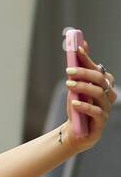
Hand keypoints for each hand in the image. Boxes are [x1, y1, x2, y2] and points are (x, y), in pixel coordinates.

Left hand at [62, 37, 114, 152]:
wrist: (75, 131)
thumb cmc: (77, 106)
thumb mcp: (76, 87)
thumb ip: (80, 69)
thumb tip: (81, 45)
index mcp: (104, 85)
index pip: (98, 69)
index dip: (88, 59)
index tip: (77, 50)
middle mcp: (108, 95)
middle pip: (101, 80)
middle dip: (85, 73)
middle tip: (69, 71)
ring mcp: (106, 108)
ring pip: (99, 93)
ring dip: (83, 87)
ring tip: (68, 84)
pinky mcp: (101, 122)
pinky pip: (97, 112)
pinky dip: (85, 106)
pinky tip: (74, 103)